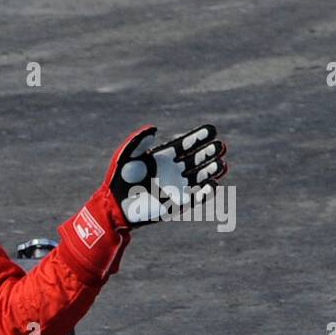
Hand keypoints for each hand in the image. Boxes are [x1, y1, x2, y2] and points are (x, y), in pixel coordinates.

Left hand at [105, 124, 227, 226]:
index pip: (186, 145)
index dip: (199, 137)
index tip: (211, 130)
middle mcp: (173, 171)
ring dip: (212, 171)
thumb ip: (138, 141)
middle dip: (209, 153)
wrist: (114, 205)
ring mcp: (177, 188)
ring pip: (201, 177)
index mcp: (164, 158)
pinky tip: (212, 185)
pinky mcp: (177, 204)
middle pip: (197, 159)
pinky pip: (196, 198)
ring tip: (221, 164)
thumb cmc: (119, 179)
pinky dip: (206, 192)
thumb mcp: (126, 156)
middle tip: (220, 146)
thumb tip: (154, 129)